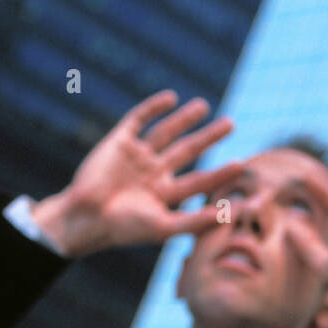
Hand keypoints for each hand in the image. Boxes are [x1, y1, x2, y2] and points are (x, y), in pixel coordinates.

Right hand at [30, 91, 243, 254]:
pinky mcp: (119, 142)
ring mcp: (137, 156)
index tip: (241, 163)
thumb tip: (230, 214)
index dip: (219, 173)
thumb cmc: (124, 228)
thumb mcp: (164, 227)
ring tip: (204, 106)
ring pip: (166, 132)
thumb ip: (197, 221)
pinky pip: (139, 119)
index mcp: (164, 195)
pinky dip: (154, 108)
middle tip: (231, 123)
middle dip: (208, 138)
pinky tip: (171, 98)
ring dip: (185, 118)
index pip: (198, 180)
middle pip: (187, 151)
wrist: (86, 216)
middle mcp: (153, 173)